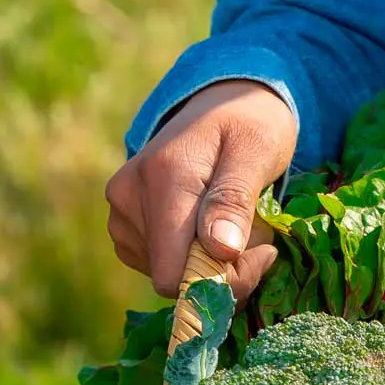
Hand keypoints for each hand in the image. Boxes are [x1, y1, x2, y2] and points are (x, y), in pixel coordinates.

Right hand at [105, 80, 296, 299]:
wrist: (224, 103)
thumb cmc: (250, 124)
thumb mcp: (257, 151)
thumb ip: (234, 198)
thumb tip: (219, 250)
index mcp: (163, 178)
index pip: (175, 272)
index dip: (222, 281)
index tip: (264, 253)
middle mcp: (128, 196)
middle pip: (172, 276)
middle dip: (224, 271)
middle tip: (260, 238)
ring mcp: (120, 210)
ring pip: (166, 273)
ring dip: (210, 263)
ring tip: (237, 224)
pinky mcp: (123, 221)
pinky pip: (158, 263)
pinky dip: (190, 257)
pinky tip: (212, 229)